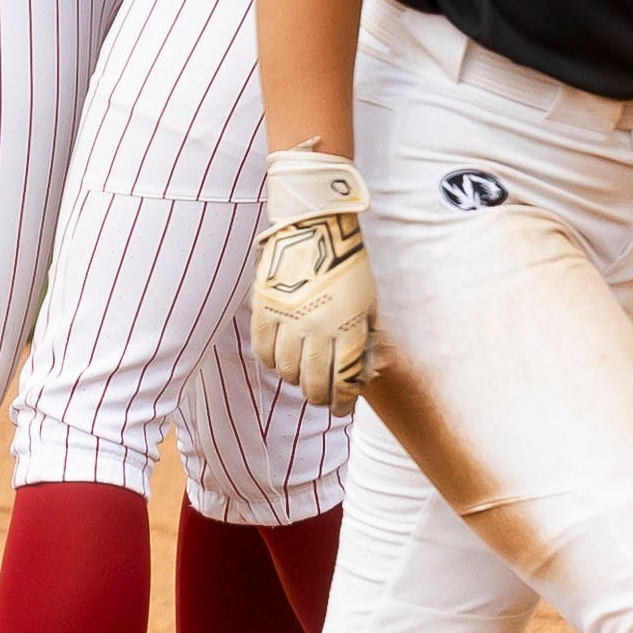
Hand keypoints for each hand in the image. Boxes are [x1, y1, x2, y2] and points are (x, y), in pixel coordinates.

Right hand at [252, 148, 375, 413]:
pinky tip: (279, 359)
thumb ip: (364, 339)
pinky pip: (262, 350)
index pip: (345, 381)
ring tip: (301, 377)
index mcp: (350, 324)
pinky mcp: (265, 306)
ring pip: (287, 371)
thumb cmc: (348, 263)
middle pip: (314, 382)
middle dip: (320, 398)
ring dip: (295, 380)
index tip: (342, 409)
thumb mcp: (369, 301)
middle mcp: (319, 326)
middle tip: (321, 399)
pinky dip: (270, 361)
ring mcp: (289, 317)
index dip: (343, 402)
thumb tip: (360, 375)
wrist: (317, 223)